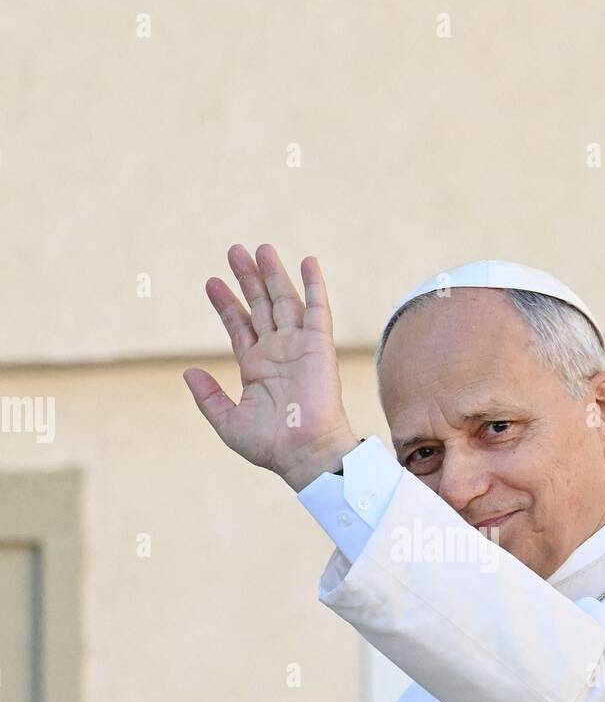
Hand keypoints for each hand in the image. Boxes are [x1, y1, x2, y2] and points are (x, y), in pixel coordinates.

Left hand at [185, 244, 359, 491]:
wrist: (303, 453)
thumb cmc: (270, 445)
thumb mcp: (227, 421)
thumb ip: (208, 396)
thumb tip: (188, 372)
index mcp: (256, 367)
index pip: (240, 325)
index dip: (226, 303)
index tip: (212, 281)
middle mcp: (277, 352)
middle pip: (261, 305)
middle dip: (248, 278)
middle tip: (234, 251)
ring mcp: (299, 347)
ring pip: (285, 301)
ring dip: (274, 274)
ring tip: (259, 248)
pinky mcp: (319, 347)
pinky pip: (318, 310)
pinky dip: (314, 284)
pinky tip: (307, 261)